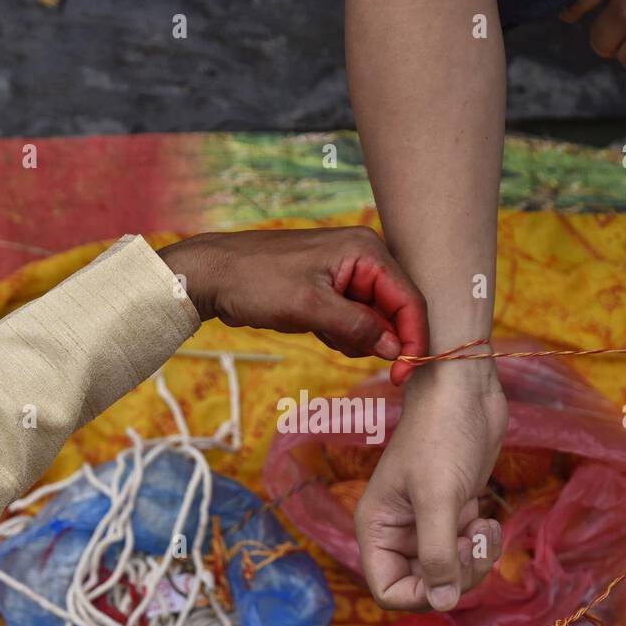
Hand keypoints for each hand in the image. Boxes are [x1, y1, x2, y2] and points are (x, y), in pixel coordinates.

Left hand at [159, 226, 428, 384]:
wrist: (213, 274)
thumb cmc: (256, 280)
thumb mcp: (309, 307)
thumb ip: (357, 327)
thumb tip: (395, 348)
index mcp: (366, 251)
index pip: (409, 300)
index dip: (412, 340)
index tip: (402, 375)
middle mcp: (364, 258)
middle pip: (395, 312)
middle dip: (374, 339)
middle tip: (338, 343)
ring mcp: (348, 274)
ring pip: (374, 322)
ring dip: (352, 338)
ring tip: (318, 329)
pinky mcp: (333, 290)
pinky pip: (353, 321)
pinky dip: (339, 334)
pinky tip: (313, 327)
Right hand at [355, 360, 506, 610]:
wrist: (464, 390)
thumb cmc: (442, 435)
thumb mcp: (438, 497)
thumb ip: (438, 554)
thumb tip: (442, 603)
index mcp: (377, 530)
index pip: (389, 592)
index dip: (422, 595)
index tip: (451, 572)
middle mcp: (396, 533)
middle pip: (425, 587)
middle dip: (458, 574)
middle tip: (475, 543)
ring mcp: (425, 525)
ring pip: (450, 573)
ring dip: (475, 560)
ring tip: (485, 528)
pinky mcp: (451, 514)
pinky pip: (465, 552)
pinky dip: (481, 544)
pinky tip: (488, 519)